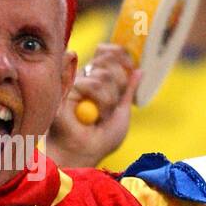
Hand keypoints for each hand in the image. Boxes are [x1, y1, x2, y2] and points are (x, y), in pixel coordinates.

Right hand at [45, 44, 139, 168]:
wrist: (83, 153)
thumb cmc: (101, 140)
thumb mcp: (122, 113)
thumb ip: (128, 90)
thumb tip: (140, 70)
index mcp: (99, 79)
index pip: (110, 53)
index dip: (121, 56)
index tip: (130, 70)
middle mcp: (86, 77)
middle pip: (109, 59)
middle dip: (119, 83)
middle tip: (113, 106)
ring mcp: (74, 81)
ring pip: (103, 75)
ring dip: (109, 100)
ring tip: (100, 117)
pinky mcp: (65, 88)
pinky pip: (90, 84)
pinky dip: (98, 101)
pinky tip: (90, 115)